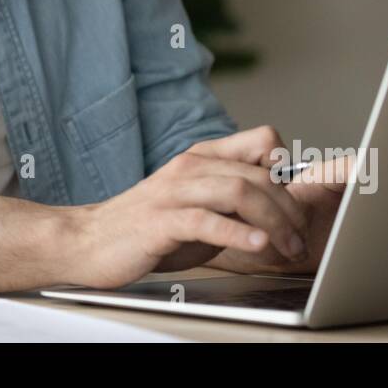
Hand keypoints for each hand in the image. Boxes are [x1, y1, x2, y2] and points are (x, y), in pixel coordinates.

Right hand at [63, 126, 311, 289]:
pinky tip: (257, 245)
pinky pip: (206, 220)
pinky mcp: (160, 220)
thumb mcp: (196, 207)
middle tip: (300, 240)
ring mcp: (174, 192)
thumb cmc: (146, 229)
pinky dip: (238, 232)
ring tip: (287, 247)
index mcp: (202, 158)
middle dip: (289, 210)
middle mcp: (190, 167)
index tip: (296, 201)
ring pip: (239, 192)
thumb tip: (280, 212)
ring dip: (273, 223)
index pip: (261, 139)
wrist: (88, 241)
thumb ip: (231, 203)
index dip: (287, 166)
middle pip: (258, 175)